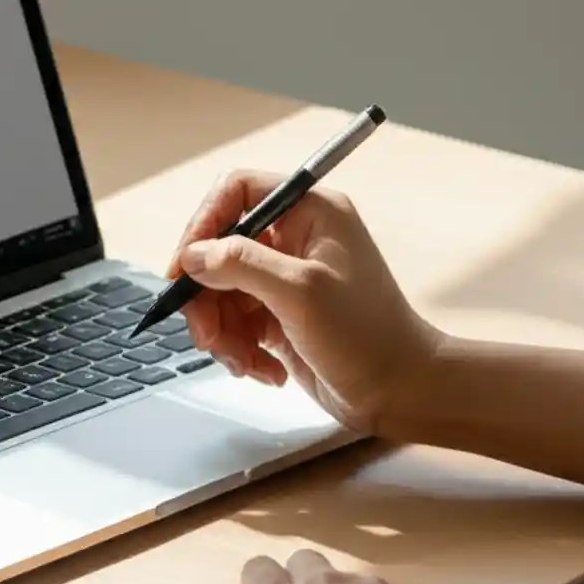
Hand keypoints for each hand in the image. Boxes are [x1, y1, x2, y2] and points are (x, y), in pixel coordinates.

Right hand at [167, 170, 442, 433]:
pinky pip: (233, 322)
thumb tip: (193, 256)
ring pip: (219, 291)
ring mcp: (284, 278)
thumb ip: (242, 264)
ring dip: (220, 330)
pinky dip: (237, 347)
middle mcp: (295, 238)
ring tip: (241, 360)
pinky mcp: (277, 314)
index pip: (237, 192)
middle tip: (208, 335)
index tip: (184, 268)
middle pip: (219, 249)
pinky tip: (261, 367)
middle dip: (206, 297)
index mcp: (311, 212)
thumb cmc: (368, 336)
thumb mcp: (301, 292)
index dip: (204, 225)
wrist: (400, 391)